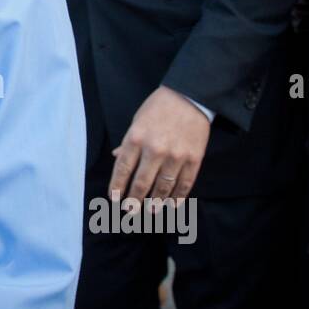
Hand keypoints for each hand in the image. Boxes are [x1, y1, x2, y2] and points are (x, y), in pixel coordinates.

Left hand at [109, 85, 211, 204]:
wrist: (190, 97)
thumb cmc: (159, 107)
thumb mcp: (137, 121)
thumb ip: (128, 143)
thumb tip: (117, 159)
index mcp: (136, 138)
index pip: (122, 169)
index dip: (117, 187)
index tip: (114, 199)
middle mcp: (154, 150)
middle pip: (141, 183)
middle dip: (134, 200)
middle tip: (130, 211)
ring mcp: (175, 156)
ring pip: (163, 188)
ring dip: (155, 203)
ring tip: (151, 211)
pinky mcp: (194, 159)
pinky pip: (185, 184)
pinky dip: (178, 197)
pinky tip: (172, 204)